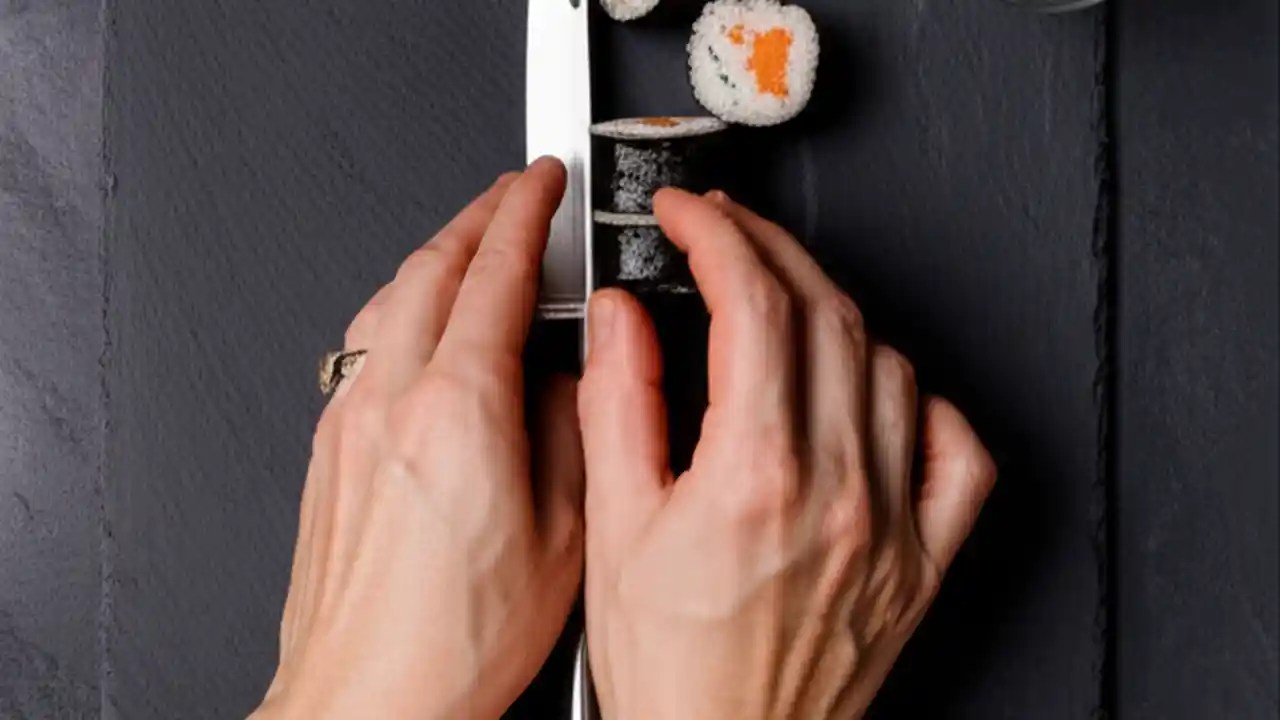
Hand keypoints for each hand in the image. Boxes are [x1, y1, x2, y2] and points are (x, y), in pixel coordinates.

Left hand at [252, 159, 583, 719]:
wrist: (366, 701)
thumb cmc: (457, 645)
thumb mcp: (566, 535)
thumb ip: (572, 430)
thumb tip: (569, 375)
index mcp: (459, 412)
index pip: (496, 275)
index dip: (527, 213)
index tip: (543, 182)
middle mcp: (391, 403)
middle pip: (433, 267)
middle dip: (478, 215)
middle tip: (513, 194)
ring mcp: (348, 423)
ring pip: (390, 298)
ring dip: (436, 256)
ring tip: (471, 245)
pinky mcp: (327, 451)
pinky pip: (365, 344)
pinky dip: (403, 306)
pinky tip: (421, 323)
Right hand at [578, 189, 996, 718]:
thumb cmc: (672, 671)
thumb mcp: (614, 529)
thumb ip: (619, 406)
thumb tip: (622, 319)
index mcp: (756, 473)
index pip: (752, 302)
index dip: (714, 235)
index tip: (686, 215)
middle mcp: (839, 487)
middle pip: (823, 311)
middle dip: (768, 246)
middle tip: (724, 231)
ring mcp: (893, 520)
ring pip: (886, 362)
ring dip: (830, 308)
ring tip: (779, 301)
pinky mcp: (922, 557)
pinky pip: (954, 450)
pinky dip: (920, 399)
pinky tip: (877, 391)